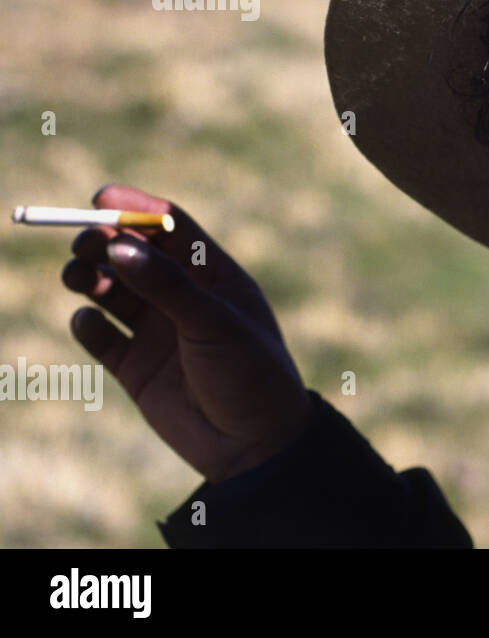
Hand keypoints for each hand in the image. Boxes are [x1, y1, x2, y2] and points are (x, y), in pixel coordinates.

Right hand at [61, 184, 311, 483]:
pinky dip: (89, 324)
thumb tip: (119, 245)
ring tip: (79, 277)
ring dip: (90, 277)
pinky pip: (102, 336)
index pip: (171, 227)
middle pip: (133, 254)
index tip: (100, 198)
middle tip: (84, 242)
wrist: (253, 446)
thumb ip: (167, 286)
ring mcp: (159, 331)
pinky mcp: (136, 367)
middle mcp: (183, 298)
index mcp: (215, 275)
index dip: (137, 208)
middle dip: (104, 241)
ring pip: (111, 290)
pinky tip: (89, 321)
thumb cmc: (250, 373)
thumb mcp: (214, 323)